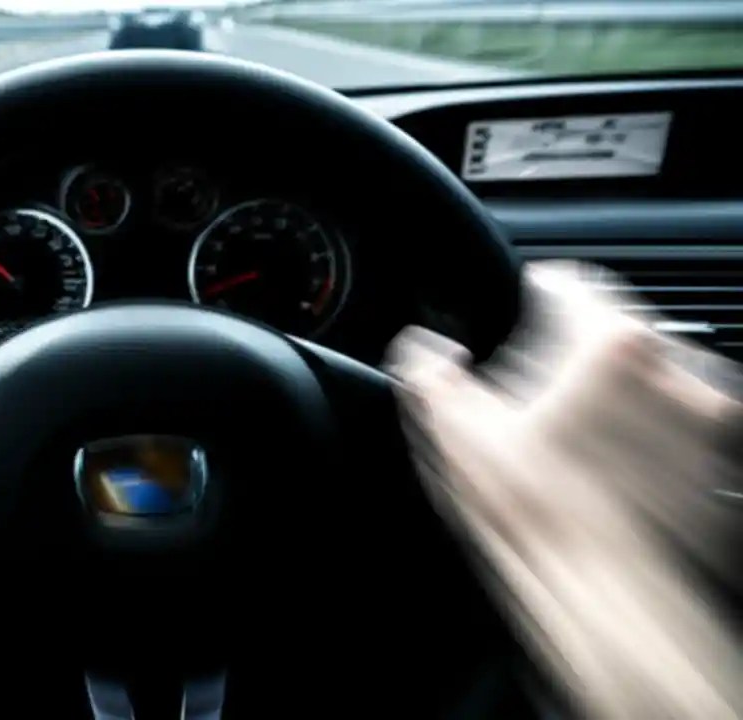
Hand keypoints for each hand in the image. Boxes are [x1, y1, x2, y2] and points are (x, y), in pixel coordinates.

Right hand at [389, 262, 742, 718]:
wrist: (606, 599)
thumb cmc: (536, 515)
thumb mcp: (453, 431)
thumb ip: (429, 371)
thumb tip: (421, 352)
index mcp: (607, 341)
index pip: (571, 278)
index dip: (534, 287)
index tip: (523, 298)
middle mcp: (671, 367)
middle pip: (613, 325)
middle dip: (573, 346)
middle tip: (533, 384)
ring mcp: (703, 419)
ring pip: (649, 375)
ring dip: (613, 388)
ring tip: (568, 431)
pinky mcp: (717, 466)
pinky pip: (672, 425)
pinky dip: (641, 432)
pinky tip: (600, 468)